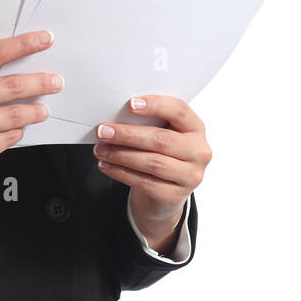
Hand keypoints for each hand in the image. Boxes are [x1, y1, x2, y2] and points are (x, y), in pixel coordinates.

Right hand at [0, 30, 62, 221]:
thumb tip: (8, 69)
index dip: (23, 44)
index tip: (44, 39)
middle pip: (11, 85)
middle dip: (40, 82)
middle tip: (55, 81)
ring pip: (15, 115)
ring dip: (35, 111)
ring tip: (42, 110)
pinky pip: (8, 139)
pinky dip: (17, 133)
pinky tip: (18, 130)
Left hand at [94, 95, 210, 248]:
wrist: (167, 190)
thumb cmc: (161, 153)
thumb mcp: (162, 133)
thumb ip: (148, 122)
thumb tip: (115, 117)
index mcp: (196, 128)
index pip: (179, 111)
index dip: (155, 105)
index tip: (130, 104)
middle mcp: (199, 152)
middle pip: (162, 139)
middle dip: (128, 135)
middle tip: (103, 131)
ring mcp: (191, 176)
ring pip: (153, 163)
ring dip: (121, 155)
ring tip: (101, 150)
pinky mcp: (177, 196)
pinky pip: (145, 183)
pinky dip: (122, 173)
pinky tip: (107, 166)